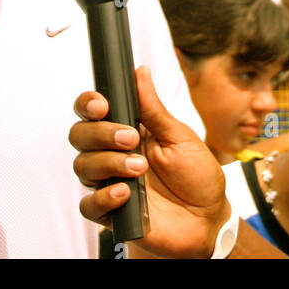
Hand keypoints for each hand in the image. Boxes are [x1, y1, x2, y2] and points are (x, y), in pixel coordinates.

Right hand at [70, 66, 228, 257]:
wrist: (209, 217)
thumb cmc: (196, 175)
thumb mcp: (179, 136)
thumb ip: (153, 108)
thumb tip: (140, 71)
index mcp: (127, 130)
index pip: (92, 111)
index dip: (88, 104)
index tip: (101, 105)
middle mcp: (112, 154)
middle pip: (80, 135)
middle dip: (101, 133)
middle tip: (131, 138)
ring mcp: (109, 182)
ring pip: (83, 167)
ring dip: (109, 163)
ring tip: (140, 168)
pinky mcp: (111, 213)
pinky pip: (88, 205)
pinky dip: (103, 197)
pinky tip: (125, 193)